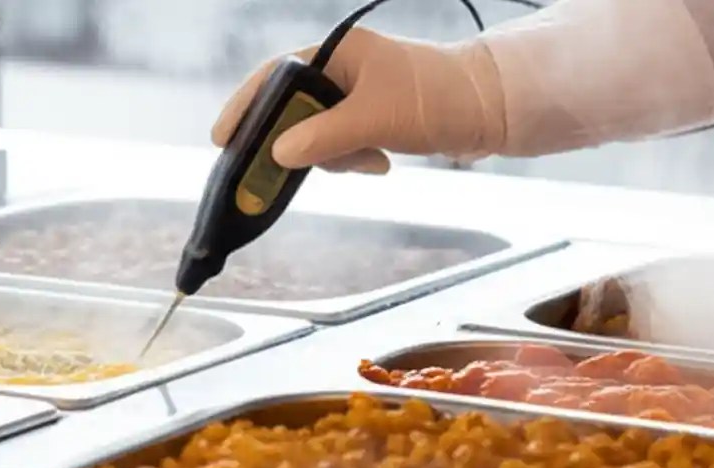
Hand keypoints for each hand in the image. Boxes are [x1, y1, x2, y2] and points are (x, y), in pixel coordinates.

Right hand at [210, 28, 506, 173]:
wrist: (491, 111)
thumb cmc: (437, 99)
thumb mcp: (375, 120)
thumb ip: (323, 138)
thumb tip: (278, 154)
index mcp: (336, 53)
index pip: (273, 77)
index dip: (245, 108)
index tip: (223, 139)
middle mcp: (340, 70)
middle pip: (290, 111)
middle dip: (301, 143)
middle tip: (295, 169)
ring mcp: (354, 96)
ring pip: (315, 135)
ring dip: (334, 157)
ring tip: (367, 160)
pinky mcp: (368, 119)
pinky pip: (339, 144)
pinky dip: (353, 159)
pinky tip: (379, 162)